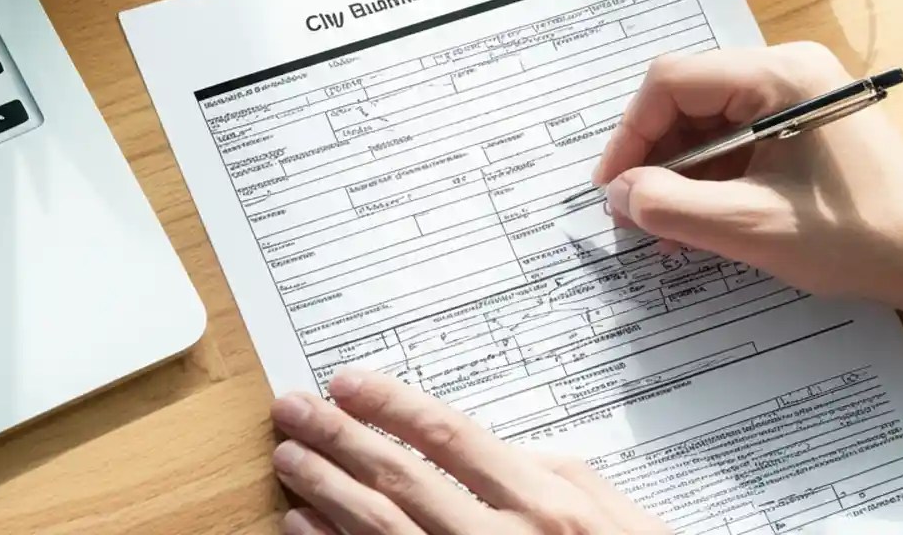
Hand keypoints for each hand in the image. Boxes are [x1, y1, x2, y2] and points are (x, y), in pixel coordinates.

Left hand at [270, 368, 669, 534]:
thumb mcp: (615, 514)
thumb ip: (553, 473)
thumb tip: (494, 447)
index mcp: (545, 506)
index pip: (448, 438)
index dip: (390, 406)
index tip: (345, 382)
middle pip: (400, 478)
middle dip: (338, 438)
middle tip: (291, 408)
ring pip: (379, 529)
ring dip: (325, 488)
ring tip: (287, 455)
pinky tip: (302, 524)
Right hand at [592, 42, 902, 325]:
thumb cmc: (858, 238)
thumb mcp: (751, 227)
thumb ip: (672, 207)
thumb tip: (618, 193)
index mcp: (779, 76)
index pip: (672, 83)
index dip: (630, 135)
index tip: (612, 188)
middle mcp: (786, 70)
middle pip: (687, 99)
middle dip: (653, 157)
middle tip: (633, 211)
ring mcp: (796, 96)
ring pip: (706, 122)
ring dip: (678, 172)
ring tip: (663, 224)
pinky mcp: (801, 124)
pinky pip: (734, 139)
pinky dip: (708, 177)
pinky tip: (696, 219)